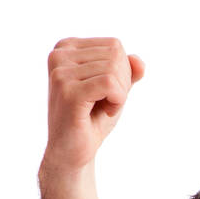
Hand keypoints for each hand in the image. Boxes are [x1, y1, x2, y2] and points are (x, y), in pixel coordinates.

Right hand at [42, 37, 145, 172]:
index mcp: (66, 48)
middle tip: (107, 103)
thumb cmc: (91, 120)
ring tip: (104, 109)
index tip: (107, 93)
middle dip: (122, 83)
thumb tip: (140, 62)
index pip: (114, 46)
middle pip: (115, 55)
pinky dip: (117, 101)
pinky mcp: (68, 92)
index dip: (123, 72)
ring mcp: (61, 73)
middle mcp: (59, 56)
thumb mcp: (113, 90)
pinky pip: (110, 83)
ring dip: (120, 95)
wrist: (73, 152)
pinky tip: (108, 112)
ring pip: (114, 69)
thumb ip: (127, 72)